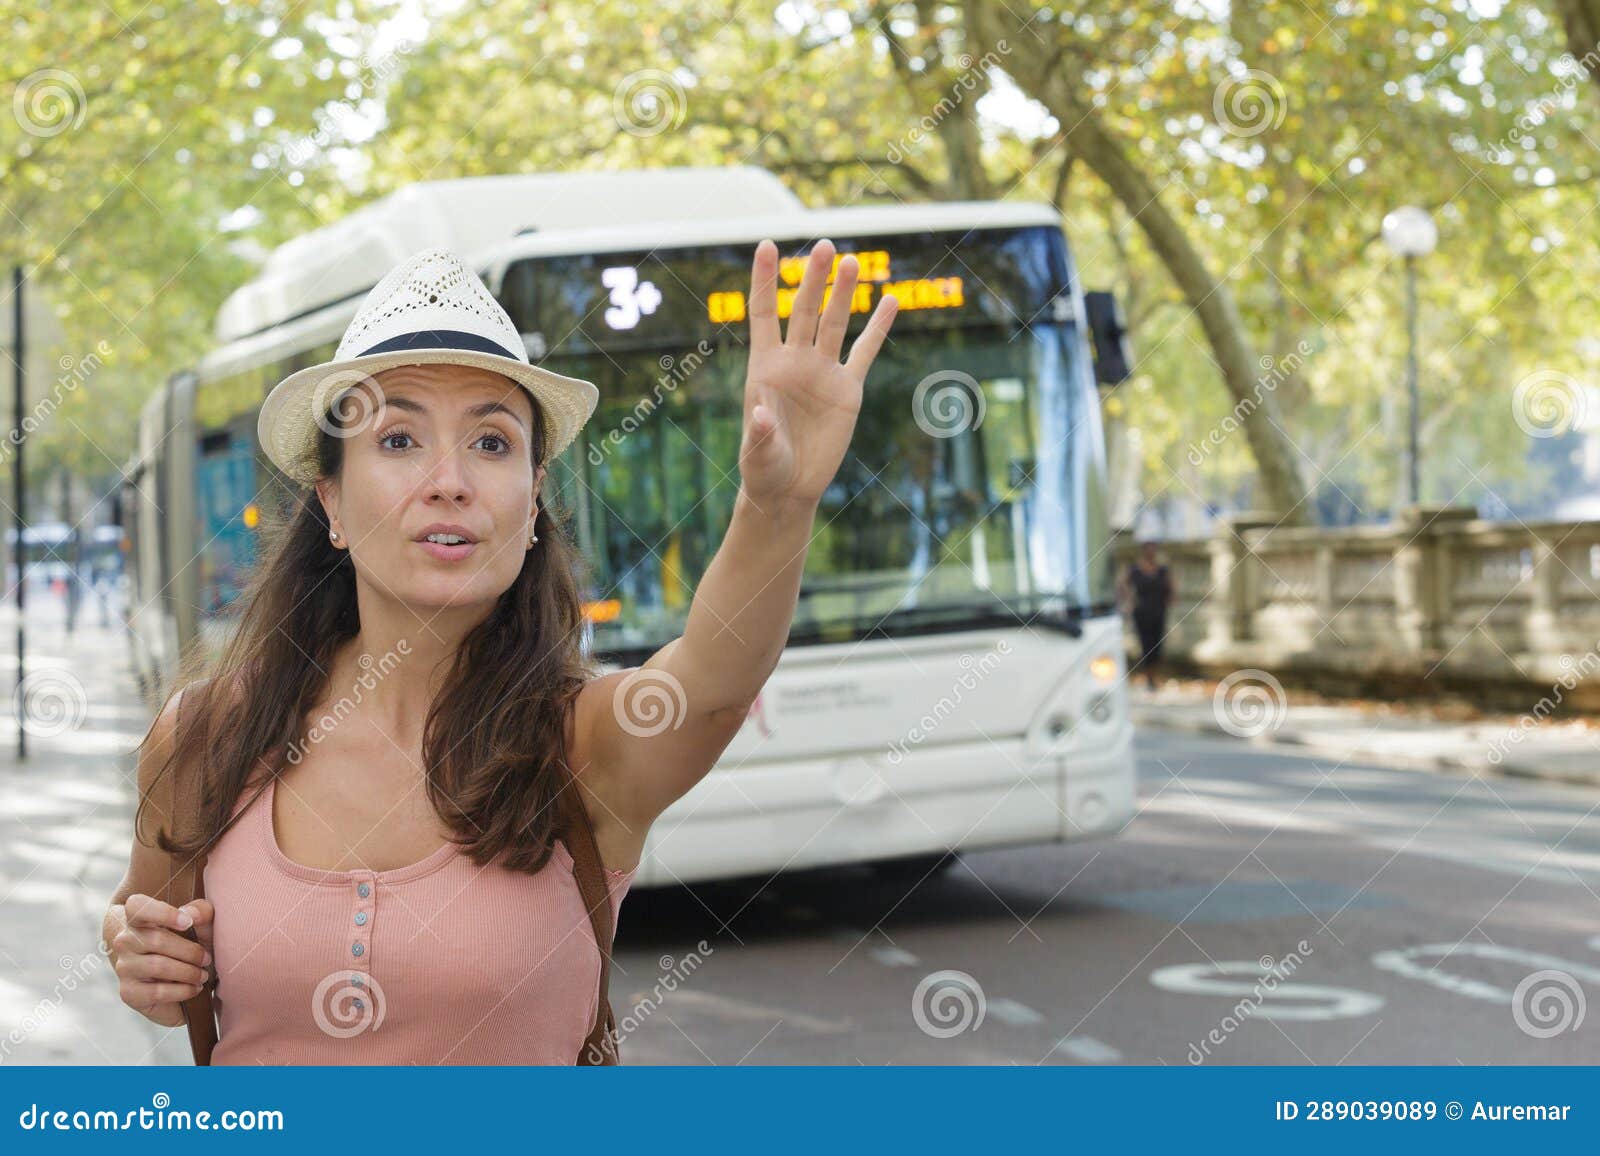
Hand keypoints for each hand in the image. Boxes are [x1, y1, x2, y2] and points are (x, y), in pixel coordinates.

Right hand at [112, 894, 213, 1027]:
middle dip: (190, 951)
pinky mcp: (128, 993)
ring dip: (189, 972)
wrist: (182, 980)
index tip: (188, 923)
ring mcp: (124, 967)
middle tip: (207, 958)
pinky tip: (195, 988)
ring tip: (203, 975)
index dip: (162, 913)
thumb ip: (201, 912)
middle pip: (157, 939)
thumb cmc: (192, 944)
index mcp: (139, 918)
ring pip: (158, 966)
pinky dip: (183, 990)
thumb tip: (190, 915)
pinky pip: (157, 991)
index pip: (136, 906)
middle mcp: (125, 941)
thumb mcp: (203, 925)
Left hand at [738, 238, 898, 511]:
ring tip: (851, 260)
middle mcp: (794, 361)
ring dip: (843, 292)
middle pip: (805, 310)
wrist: (790, 488)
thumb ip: (759, 433)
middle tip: (824, 245)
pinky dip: (877, 327)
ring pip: (835, 323)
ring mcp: (822, 372)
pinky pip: (865, 352)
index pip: (765, 313)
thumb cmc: (764, 469)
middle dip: (813, 278)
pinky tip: (890, 300)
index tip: (767, 245)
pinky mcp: (847, 389)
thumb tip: (760, 414)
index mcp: (765, 367)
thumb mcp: (757, 453)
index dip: (766, 280)